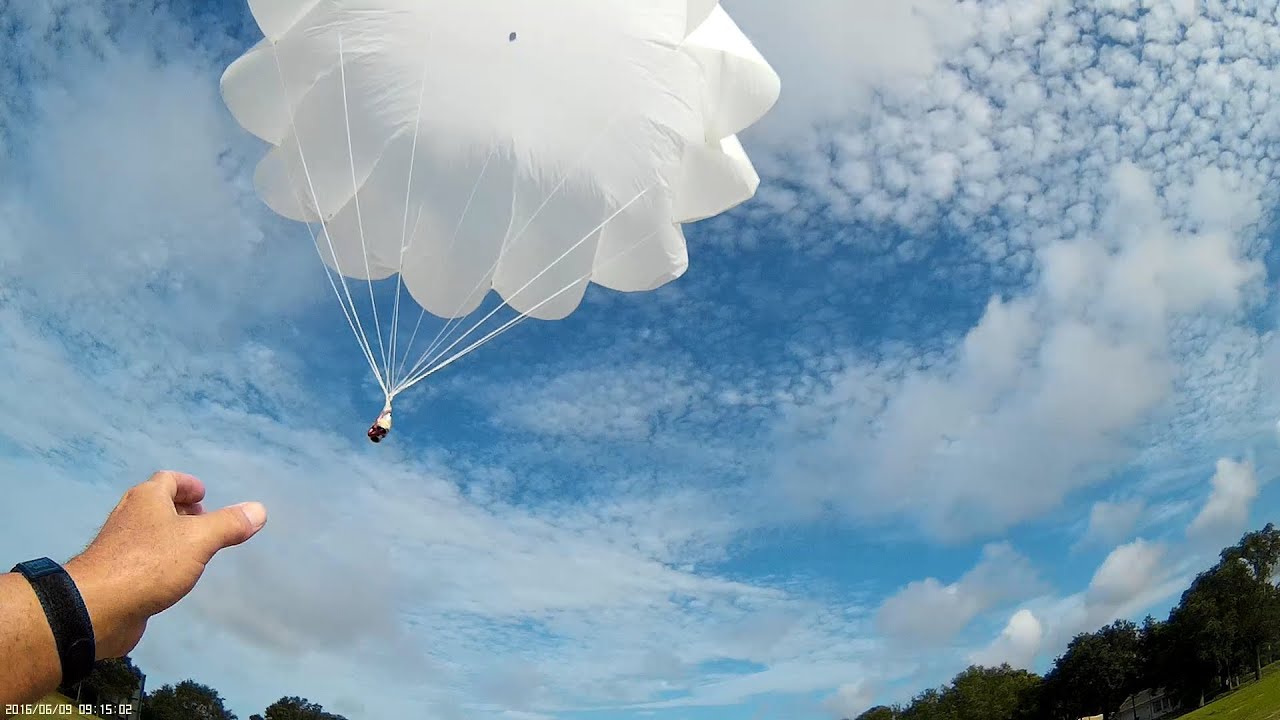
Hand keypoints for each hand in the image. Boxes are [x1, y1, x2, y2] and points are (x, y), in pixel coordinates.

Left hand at [64, 471, 266, 658]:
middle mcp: (129, 516)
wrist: (97, 607)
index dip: (188, 484)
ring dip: (170, 534)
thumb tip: (259, 509)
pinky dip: (159, 557)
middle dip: (181, 509)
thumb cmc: (150, 563)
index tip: (204, 496)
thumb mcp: (199, 540)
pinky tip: (173, 575)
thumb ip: (229, 525)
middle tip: (203, 520)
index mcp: (146, 499)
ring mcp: (118, 545)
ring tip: (194, 548)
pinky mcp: (114, 572)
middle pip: (155, 503)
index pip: (167, 479)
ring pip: (148, 530)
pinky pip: (141, 556)